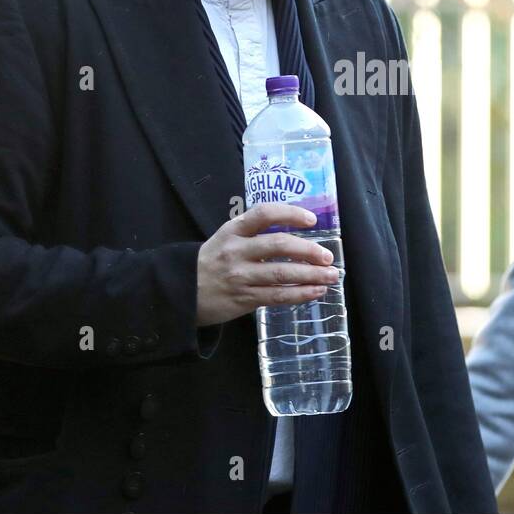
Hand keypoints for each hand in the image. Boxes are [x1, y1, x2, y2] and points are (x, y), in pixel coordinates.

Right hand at [195, 203, 339, 326]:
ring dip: (311, 275)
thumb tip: (297, 233)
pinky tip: (316, 291)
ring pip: (281, 274)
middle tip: (328, 256)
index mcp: (233, 230)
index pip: (264, 214)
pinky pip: (277, 296)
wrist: (182, 291)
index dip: (290, 213)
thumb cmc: (213, 261)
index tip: (312, 220)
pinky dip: (300, 294)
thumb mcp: (226, 238)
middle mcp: (236, 251)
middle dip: (308, 250)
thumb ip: (254, 233)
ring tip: (331, 276)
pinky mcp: (244, 299)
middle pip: (278, 246)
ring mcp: (240, 276)